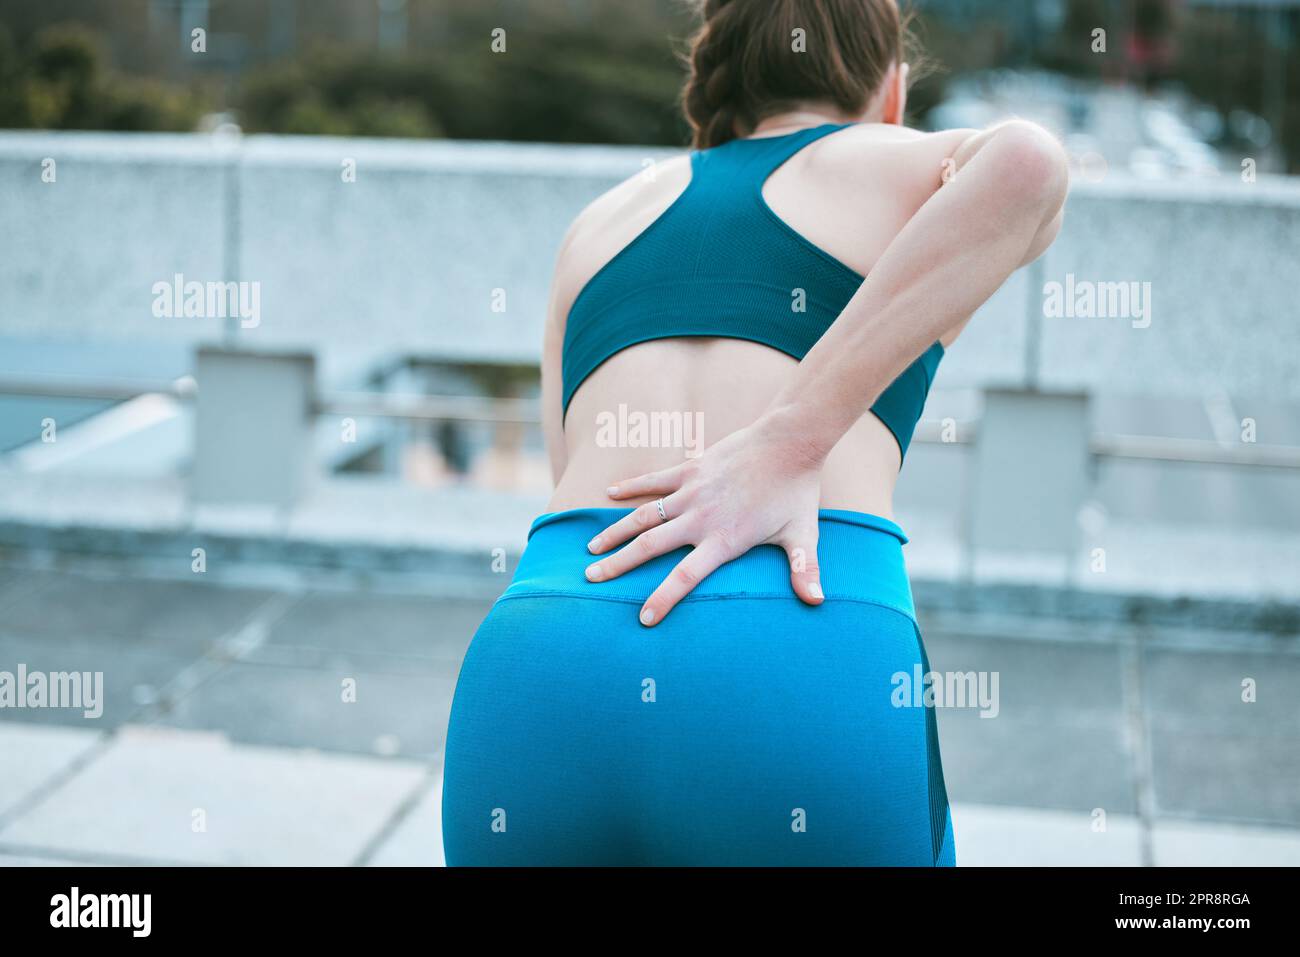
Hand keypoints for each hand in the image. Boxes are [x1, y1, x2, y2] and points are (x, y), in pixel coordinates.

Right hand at [584, 411, 826, 625]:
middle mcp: (700, 518)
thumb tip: (817, 601)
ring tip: (591, 548)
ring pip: (643, 516)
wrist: (789, 441)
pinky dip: (630, 487)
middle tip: (591, 579)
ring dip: (615, 532)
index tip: (643, 618)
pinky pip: (653, 480)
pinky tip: (609, 494)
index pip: (686, 577)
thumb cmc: (796, 490)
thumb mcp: (802, 534)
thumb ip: (804, 568)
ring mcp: (691, 491)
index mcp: (724, 540)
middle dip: (618, 565)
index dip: (663, 598)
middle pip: (650, 547)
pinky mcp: (690, 469)